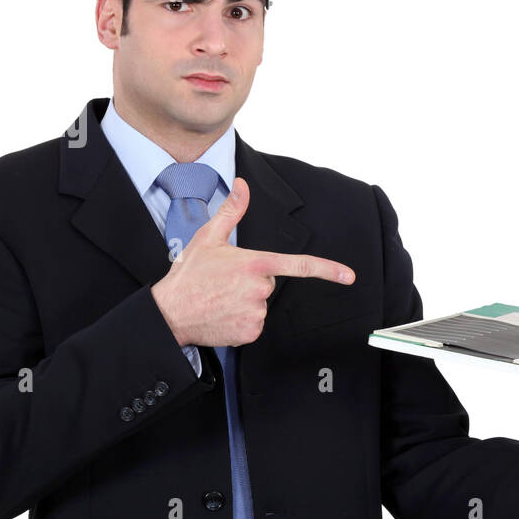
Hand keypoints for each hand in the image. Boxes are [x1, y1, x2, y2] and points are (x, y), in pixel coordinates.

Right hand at [151, 177, 355, 347]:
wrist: (169, 313)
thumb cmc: (188, 274)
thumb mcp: (208, 237)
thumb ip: (232, 211)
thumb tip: (242, 185)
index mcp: (255, 264)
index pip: (299, 265)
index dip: (328, 270)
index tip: (349, 275)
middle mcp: (259, 289)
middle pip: (269, 283)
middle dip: (252, 281)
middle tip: (225, 282)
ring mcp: (255, 313)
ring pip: (261, 304)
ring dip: (246, 301)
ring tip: (220, 298)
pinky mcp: (250, 333)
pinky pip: (255, 324)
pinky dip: (241, 320)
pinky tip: (222, 314)